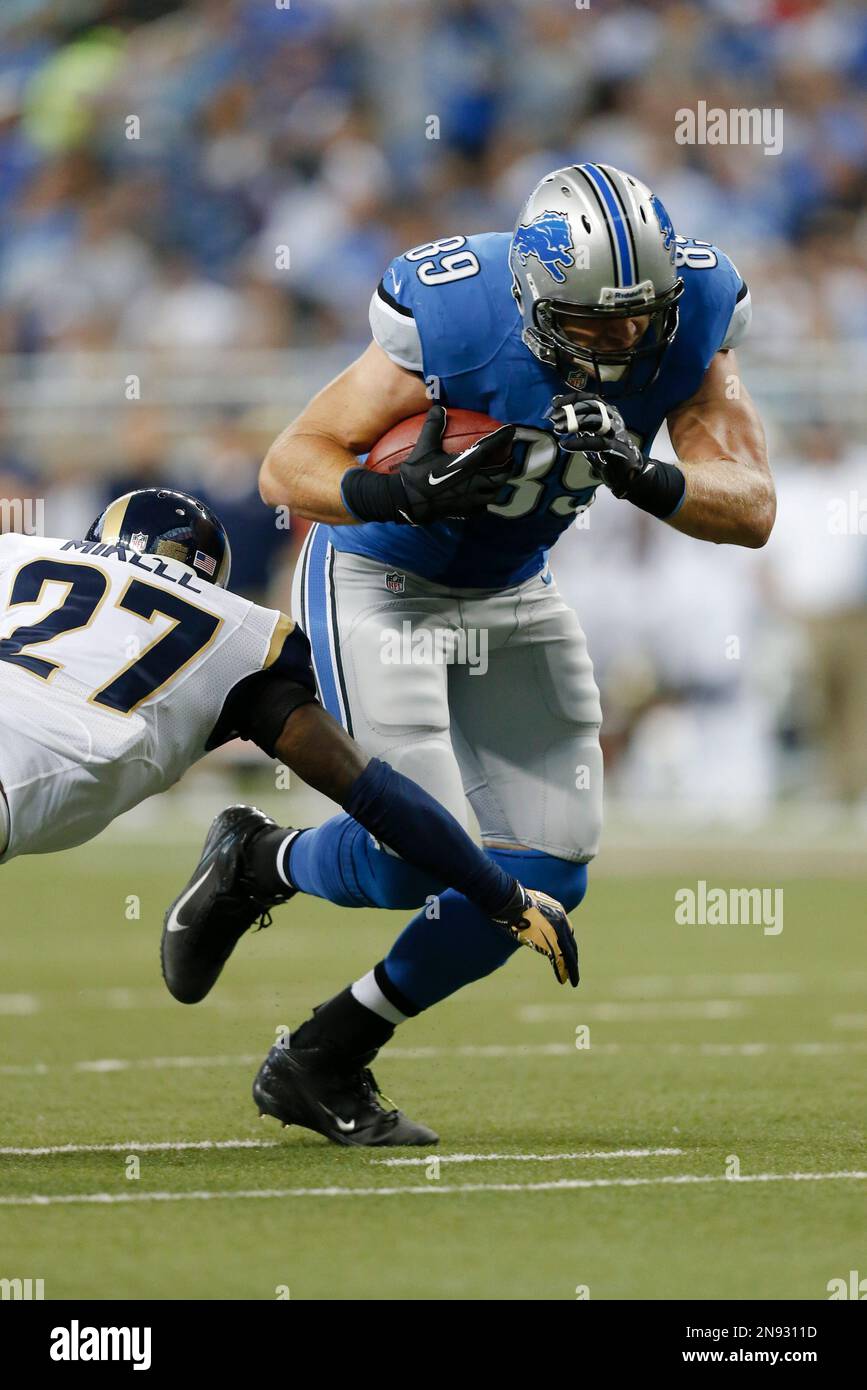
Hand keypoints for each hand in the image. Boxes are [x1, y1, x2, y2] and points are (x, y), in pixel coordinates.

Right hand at [396, 405, 515, 523]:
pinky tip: (482, 497)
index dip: (502, 438)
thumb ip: (433, 426)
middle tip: (509, 459)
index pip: (490, 448)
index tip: (511, 431)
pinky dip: (486, 501)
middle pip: (500, 475)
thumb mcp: (423, 447)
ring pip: (495, 493)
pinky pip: (483, 508)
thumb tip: (439, 408)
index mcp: (466, 465)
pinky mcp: (465, 512)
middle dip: (508, 466)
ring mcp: (471, 500)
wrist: (407, 502)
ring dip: (499, 484)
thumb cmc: (416, 474)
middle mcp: (473, 483)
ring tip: (499, 478)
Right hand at [493, 885, 578, 986]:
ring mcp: (557, 932)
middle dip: (573, 958)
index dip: (567, 944)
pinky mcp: (549, 942)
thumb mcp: (531, 905)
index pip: (567, 931)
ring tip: (573, 981)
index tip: (567, 953)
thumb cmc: (514, 901)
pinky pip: (559, 960)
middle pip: (571, 944)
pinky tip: (563, 980)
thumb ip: (535, 914)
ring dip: (571, 969)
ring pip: (568, 954)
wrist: (513, 902)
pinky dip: (561, 971)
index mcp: (558, 911)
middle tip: (574, 971)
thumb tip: (526, 920)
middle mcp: (561, 921)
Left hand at [548, 390, 646, 497]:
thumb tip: (557, 411)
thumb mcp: (589, 435)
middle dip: (571, 410)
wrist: (626, 475)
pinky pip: (598, 443)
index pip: (590, 398)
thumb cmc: (606, 454)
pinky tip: (566, 444)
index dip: (572, 398)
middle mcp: (614, 420)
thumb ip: (576, 424)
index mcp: (608, 413)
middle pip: (593, 407)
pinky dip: (580, 442)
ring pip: (597, 421)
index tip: (554, 404)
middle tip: (554, 418)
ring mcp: (616, 433)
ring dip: (575, 423)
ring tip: (558, 429)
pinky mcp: (617, 449)